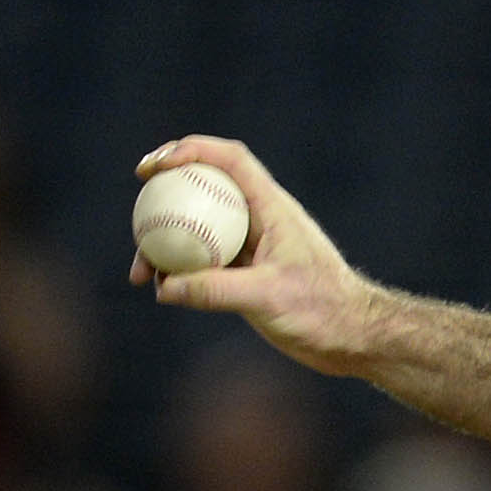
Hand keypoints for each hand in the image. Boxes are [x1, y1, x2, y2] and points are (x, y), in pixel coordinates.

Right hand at [129, 136, 389, 375]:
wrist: (353, 339)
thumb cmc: (324, 312)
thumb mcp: (268, 297)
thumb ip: (217, 290)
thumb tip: (166, 288)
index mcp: (273, 208)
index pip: (229, 160)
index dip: (190, 150)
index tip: (154, 167)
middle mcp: (260, 221)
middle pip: (205, 189)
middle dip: (166, 193)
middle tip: (137, 208)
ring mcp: (252, 247)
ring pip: (199, 230)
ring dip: (167, 243)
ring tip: (140, 273)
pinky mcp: (246, 274)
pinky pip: (204, 263)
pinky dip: (180, 272)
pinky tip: (162, 292)